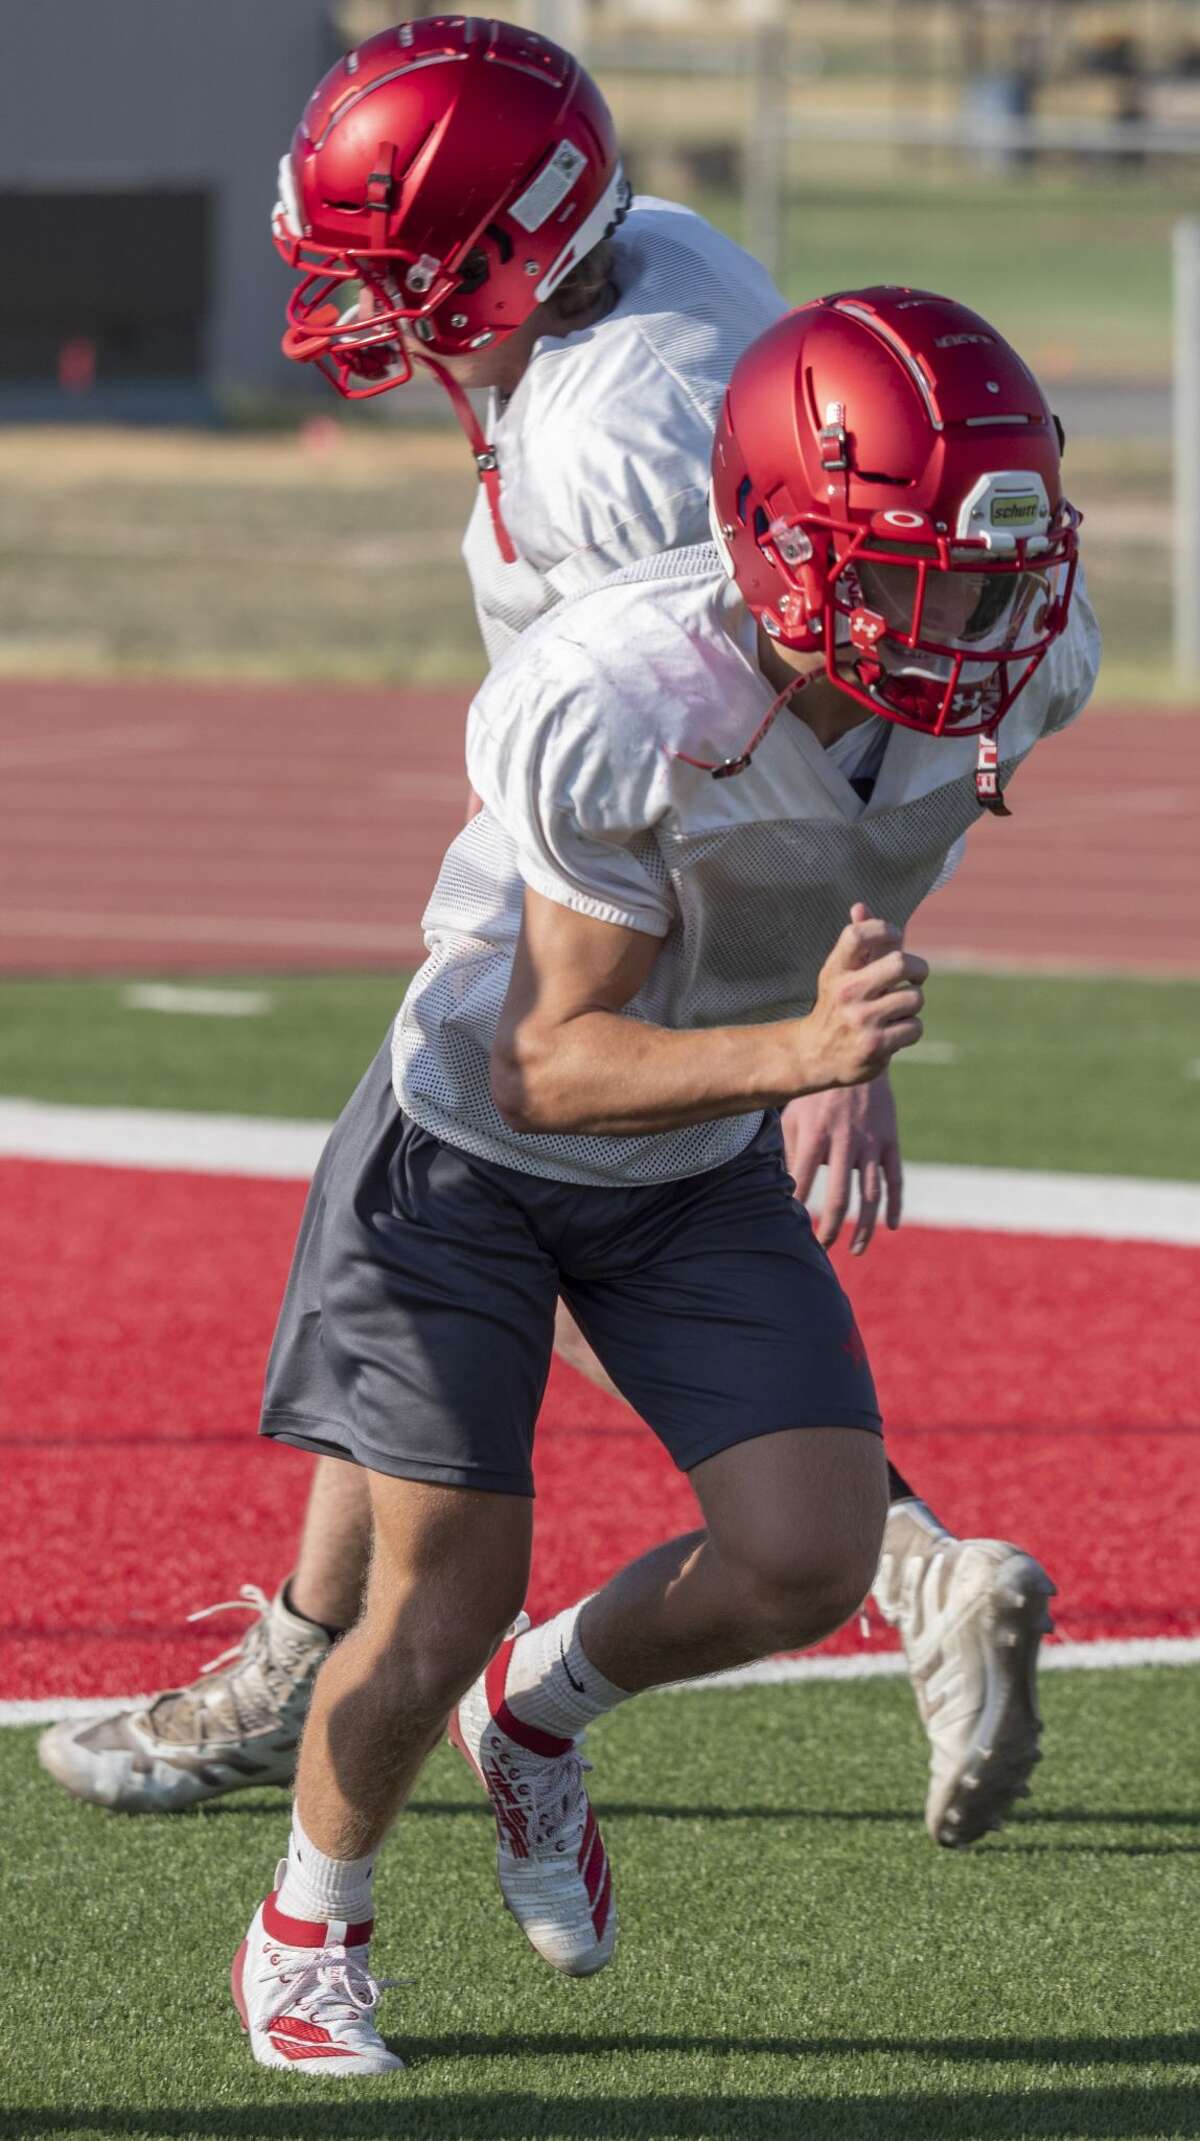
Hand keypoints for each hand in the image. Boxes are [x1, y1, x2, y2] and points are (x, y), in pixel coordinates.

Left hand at [781, 1075, 901, 1255]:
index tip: (792, 1227)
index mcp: (815, 1136)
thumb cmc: (817, 1092)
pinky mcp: (890, 1142)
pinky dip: (895, 1205)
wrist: (857, 1057)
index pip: (803, 1182)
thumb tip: (784, 1185)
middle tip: (823, 1246)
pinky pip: (895, 1179)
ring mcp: (871, 1144)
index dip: (797, 1207)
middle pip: (839, 1197)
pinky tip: (892, 1226)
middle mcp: (844, 1143)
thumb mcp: (795, 1114)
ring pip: (870, 1196)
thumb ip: (789, 1149)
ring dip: (863, 1227)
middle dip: (831, 1228)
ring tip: (855, 1248)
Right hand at [800, 903, 926, 1090]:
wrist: (814, 1056)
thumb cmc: (836, 1007)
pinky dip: (911, 1029)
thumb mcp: (839, 973)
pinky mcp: (875, 1046)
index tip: (895, 938)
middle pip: (901, 963)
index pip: (859, 935)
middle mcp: (846, 993)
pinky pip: (915, 1027)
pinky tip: (894, 1033)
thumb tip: (860, 906)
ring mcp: (861, 1020)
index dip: (886, 930)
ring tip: (897, 1010)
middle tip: (915, 976)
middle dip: (918, 969)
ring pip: (914, 998)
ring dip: (913, 1004)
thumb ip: (856, 943)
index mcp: (836, 970)